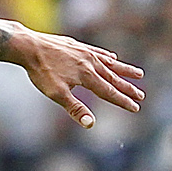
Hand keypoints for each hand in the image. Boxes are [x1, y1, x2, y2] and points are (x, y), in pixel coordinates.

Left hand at [7, 30, 144, 127]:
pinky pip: (98, 52)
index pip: (110, 92)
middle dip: (128, 88)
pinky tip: (112, 57)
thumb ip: (75, 109)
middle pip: (114, 78)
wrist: (29, 46)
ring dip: (124, 70)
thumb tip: (90, 124)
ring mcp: (85, 53)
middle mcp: (91, 63)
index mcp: (87, 77)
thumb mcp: (57, 94)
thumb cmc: (41, 72)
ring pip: (110, 63)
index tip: (136, 108)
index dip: (123, 101)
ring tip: (138, 74)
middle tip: (141, 95)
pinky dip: (108, 57)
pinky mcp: (78, 46)